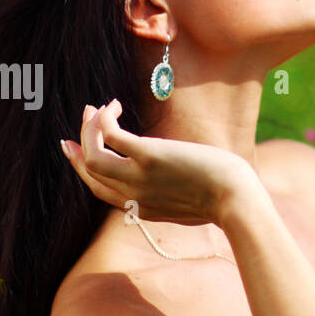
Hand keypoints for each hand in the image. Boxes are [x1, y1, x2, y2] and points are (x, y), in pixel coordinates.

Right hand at [60, 102, 259, 228]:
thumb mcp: (190, 203)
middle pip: (91, 172)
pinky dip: (104, 119)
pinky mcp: (149, 157)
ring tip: (96, 109)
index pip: (101, 190)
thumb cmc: (224, 199)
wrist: (236, 200)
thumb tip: (175, 180)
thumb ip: (172, 195)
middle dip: (80, 144)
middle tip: (84, 119)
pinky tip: (111, 106)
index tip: (77, 150)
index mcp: (141, 209)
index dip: (85, 168)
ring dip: (89, 129)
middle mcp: (133, 197)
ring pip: (93, 155)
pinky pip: (111, 136)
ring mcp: (139, 178)